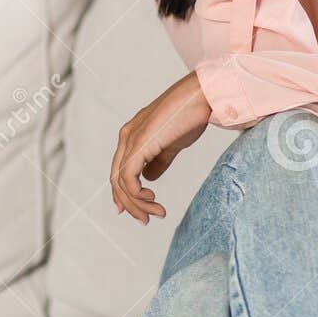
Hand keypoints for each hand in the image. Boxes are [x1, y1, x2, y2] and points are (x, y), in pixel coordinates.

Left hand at [109, 71, 211, 224]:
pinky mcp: (139, 144)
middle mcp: (126, 137)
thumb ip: (159, 160)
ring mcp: (130, 140)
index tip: (138, 212)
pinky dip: (137, 194)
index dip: (124, 194)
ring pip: (120, 182)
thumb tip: (149, 179)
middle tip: (147, 220)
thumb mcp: (172, 143)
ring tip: (157, 213)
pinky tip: (153, 199)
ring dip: (137, 204)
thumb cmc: (191, 114)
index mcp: (132, 136)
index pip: (119, 171)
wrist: (202, 96)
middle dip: (130, 205)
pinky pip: (127, 177)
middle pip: (116, 180)